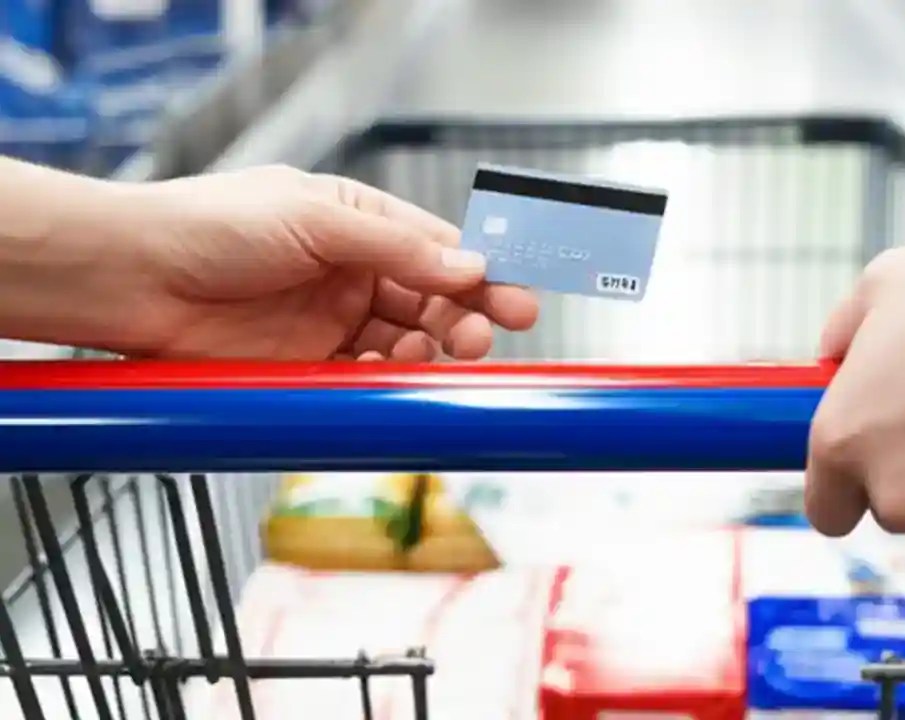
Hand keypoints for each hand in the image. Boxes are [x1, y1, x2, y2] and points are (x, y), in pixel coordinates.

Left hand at [115, 166, 537, 359]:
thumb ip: (398, 246)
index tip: (516, 295)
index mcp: (356, 220)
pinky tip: (395, 370)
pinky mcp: (310, 362)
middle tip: (485, 336)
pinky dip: (391, 376)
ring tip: (439, 353)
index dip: (480, 271)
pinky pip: (368, 374)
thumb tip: (470, 266)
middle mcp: (349, 268)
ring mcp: (331, 318)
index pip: (436, 247)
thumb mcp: (317, 218)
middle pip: (432, 298)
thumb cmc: (211, 226)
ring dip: (432, 349)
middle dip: (466, 316)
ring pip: (407, 339)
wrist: (135, 279)